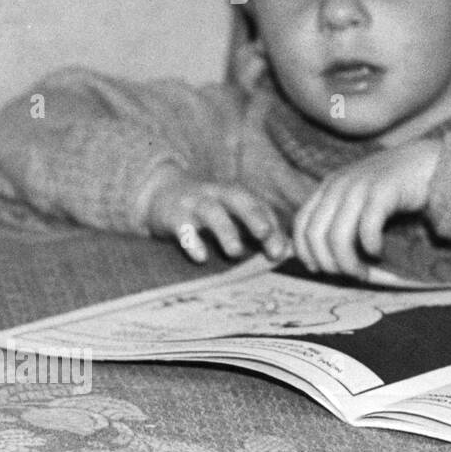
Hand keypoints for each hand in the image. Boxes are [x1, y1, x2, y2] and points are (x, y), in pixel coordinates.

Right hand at [139, 165, 288, 263]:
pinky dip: (192, 241)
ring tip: (235, 252)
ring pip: (212, 212)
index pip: (260, 207)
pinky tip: (201, 257)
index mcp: (237, 194)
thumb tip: (289, 252)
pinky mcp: (173, 215)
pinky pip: (182, 227)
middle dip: (254, 216)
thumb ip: (260, 233)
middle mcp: (218, 194)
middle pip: (239, 199)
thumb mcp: (234, 217)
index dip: (272, 227)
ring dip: (225, 231)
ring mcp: (195, 203)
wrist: (161, 195)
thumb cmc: (209, 212)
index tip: (281, 252)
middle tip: (264, 234)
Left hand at [292, 140, 441, 278]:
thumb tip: (326, 257)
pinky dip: (369, 247)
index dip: (305, 251)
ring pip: (337, 237)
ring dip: (348, 262)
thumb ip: (342, 217)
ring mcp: (359, 187)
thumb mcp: (359, 197)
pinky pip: (366, 228)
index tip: (320, 269)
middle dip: (328, 263)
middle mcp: (338, 185)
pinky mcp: (382, 191)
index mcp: (329, 186)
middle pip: (315, 234)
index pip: (300, 224)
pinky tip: (378, 252)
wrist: (427, 161)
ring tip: (364, 271)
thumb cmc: (394, 188)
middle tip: (349, 274)